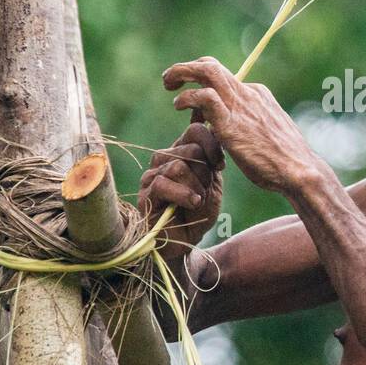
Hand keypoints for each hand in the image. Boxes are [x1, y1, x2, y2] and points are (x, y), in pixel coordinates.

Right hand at [139, 121, 223, 251]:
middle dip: (205, 173)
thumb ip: (210, 156)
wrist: (187, 241)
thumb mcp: (212, 182)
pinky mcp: (145, 194)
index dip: (212, 146)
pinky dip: (183, 194)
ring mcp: (151, 175)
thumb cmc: (199, 211)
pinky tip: (192, 203)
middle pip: (190, 150)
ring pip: (178, 166)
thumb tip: (208, 123)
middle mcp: (163, 159)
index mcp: (180, 152)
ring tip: (198, 200)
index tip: (220, 167)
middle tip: (205, 190)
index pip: (195, 130)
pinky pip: (162, 184)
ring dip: (196, 186)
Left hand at [162, 56, 319, 195]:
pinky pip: (204, 97)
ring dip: (182, 71)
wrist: (299, 171)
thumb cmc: (284, 162)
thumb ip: (250, 129)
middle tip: (170, 80)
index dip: (202, 90)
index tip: (193, 110)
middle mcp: (249, 94)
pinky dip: (188, 97)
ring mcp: (241, 105)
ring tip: (168, 84)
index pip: (224, 80)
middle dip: (188, 67)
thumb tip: (236, 134)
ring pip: (207, 70)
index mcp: (258, 96)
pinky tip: (180, 106)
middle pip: (213, 66)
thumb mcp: (266, 137)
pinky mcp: (231, 122)